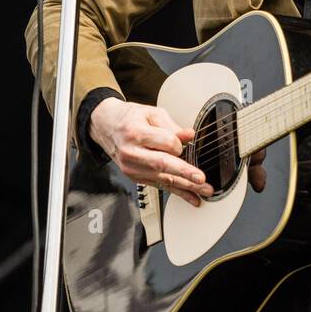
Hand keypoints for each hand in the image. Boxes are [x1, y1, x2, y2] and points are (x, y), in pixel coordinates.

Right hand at [90, 98, 267, 205]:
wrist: (106, 127)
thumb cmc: (130, 119)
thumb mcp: (151, 113)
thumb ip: (171, 126)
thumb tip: (189, 135)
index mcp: (135, 133)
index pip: (165, 142)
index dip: (179, 144)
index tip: (185, 141)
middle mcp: (132, 153)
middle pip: (162, 164)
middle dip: (184, 173)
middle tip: (201, 179)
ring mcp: (132, 168)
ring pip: (164, 178)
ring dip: (186, 186)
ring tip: (204, 190)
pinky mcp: (136, 177)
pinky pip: (161, 186)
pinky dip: (178, 193)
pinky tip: (192, 198)